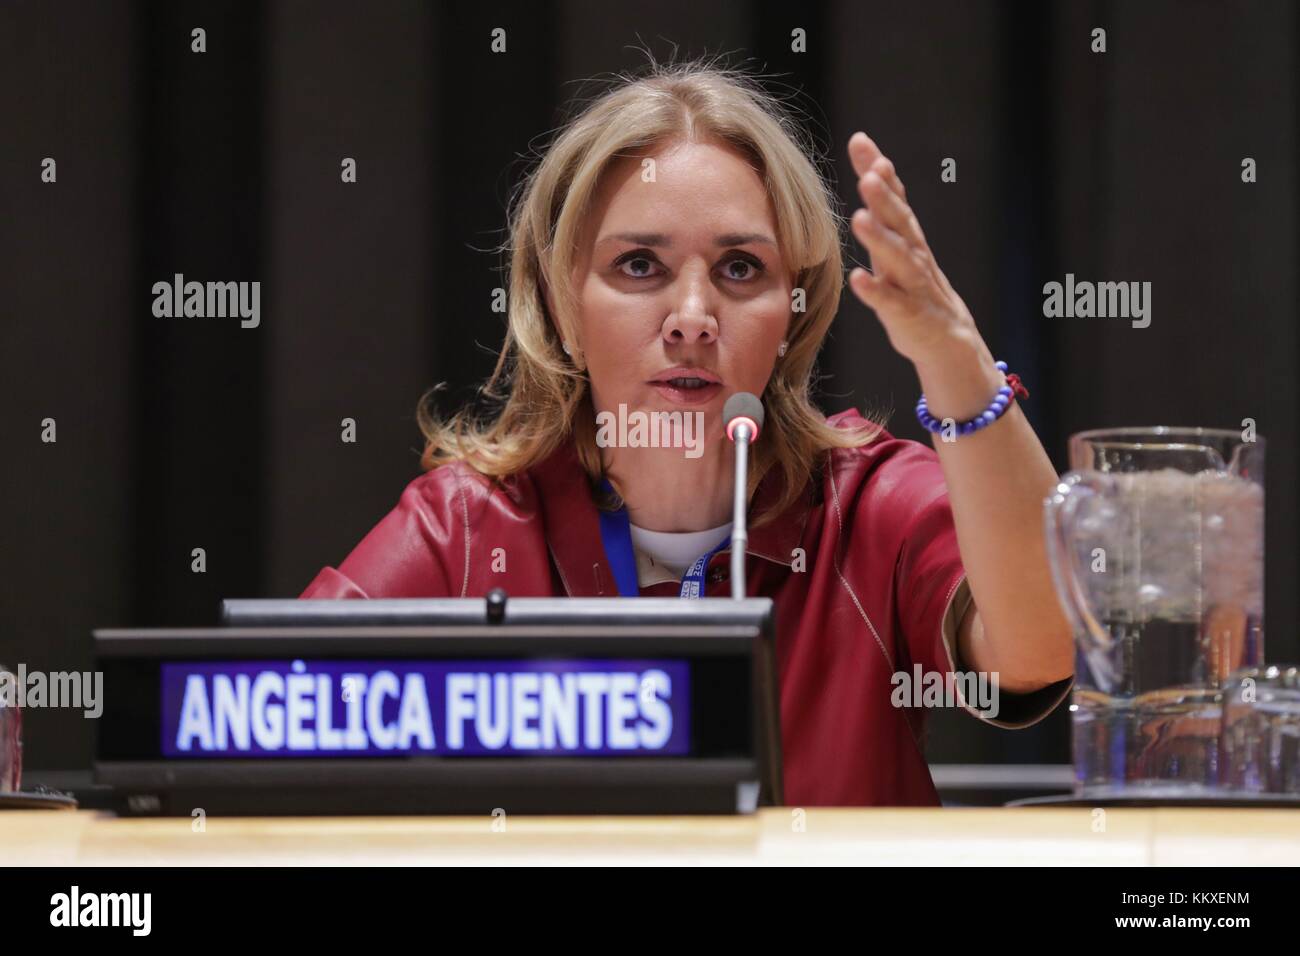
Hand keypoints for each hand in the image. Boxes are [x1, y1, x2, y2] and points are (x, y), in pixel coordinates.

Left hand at [845, 131, 981, 366]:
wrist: (948, 338)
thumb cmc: (912, 285)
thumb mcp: (896, 242)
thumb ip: (881, 201)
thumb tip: (864, 150)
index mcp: (908, 237)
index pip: (896, 199)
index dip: (882, 173)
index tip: (863, 145)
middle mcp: (913, 255)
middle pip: (900, 222)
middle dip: (886, 198)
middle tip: (870, 175)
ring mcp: (914, 285)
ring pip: (899, 259)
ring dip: (880, 239)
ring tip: (859, 219)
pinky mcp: (909, 315)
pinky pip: (891, 302)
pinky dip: (875, 291)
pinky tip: (858, 279)